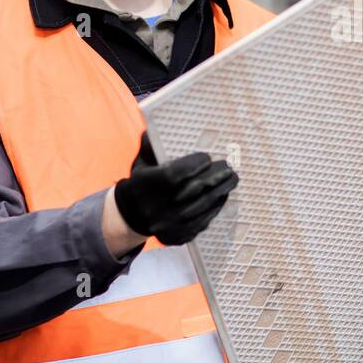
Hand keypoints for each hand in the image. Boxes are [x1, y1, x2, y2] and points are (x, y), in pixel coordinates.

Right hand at [112, 131, 237, 245]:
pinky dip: (215, 207)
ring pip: (201, 208)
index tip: (207, 157)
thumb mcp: (141, 162)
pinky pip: (202, 222)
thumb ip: (151, 144)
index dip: (193, 165)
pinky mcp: (176, 237)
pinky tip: (222, 195)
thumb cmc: (141, 182)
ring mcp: (166, 226)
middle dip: (214, 177)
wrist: (130, 217)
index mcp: (143, 186)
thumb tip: (160, 126)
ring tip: (232, 178)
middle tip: (229, 166)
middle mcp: (154, 209)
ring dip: (220, 191)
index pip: (173, 176)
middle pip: (193, 192)